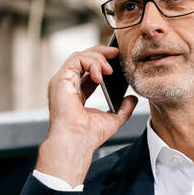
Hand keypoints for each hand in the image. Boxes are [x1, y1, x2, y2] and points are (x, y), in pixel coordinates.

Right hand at [36, 44, 137, 185]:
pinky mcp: (61, 79)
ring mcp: (62, 81)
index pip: (86, 70)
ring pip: (79, 56)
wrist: (77, 142)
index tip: (116, 58)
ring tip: (110, 70)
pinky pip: (77, 60)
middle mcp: (66, 85)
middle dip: (100, 53)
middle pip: (82, 59)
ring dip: (98, 58)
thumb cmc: (88, 136)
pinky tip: (101, 74)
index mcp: (75, 93)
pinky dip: (91, 63)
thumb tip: (132, 99)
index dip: (101, 62)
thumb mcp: (113, 119)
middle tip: (116, 53)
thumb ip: (123, 108)